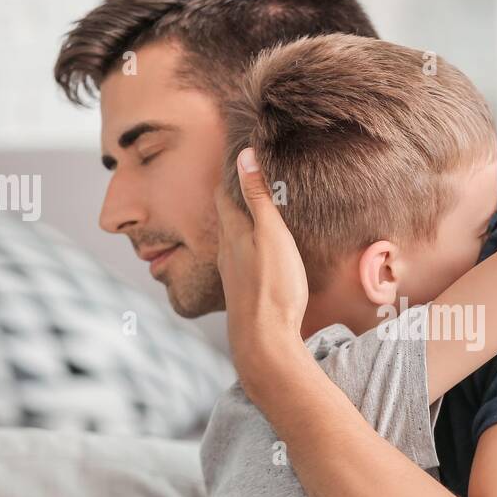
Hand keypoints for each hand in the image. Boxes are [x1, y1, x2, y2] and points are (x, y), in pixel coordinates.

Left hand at [215, 148, 310, 401]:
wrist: (265, 341)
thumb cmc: (272, 286)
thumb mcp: (271, 234)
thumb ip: (258, 197)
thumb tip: (245, 155)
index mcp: (234, 232)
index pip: (224, 193)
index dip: (231, 173)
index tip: (238, 156)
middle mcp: (227, 251)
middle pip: (226, 216)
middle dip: (234, 197)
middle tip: (247, 180)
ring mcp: (233, 274)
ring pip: (233, 240)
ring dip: (241, 224)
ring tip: (256, 213)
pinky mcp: (244, 293)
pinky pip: (242, 261)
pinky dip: (248, 248)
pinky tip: (260, 254)